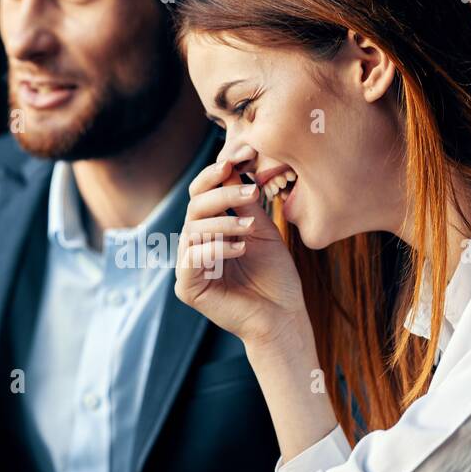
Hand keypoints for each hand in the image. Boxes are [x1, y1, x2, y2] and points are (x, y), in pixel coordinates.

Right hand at [175, 143, 307, 345]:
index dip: (218, 171)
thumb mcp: (261, 229)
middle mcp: (195, 244)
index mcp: (209, 228)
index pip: (202, 192)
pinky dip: (216, 248)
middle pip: (195, 206)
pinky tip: (241, 248)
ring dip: (223, 221)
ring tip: (249, 227)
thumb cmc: (275, 276)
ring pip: (193, 229)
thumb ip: (244, 202)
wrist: (282, 316)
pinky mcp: (188, 288)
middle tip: (250, 190)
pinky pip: (193, 258)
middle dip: (221, 193)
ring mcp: (189, 266)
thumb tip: (234, 163)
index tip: (245, 155)